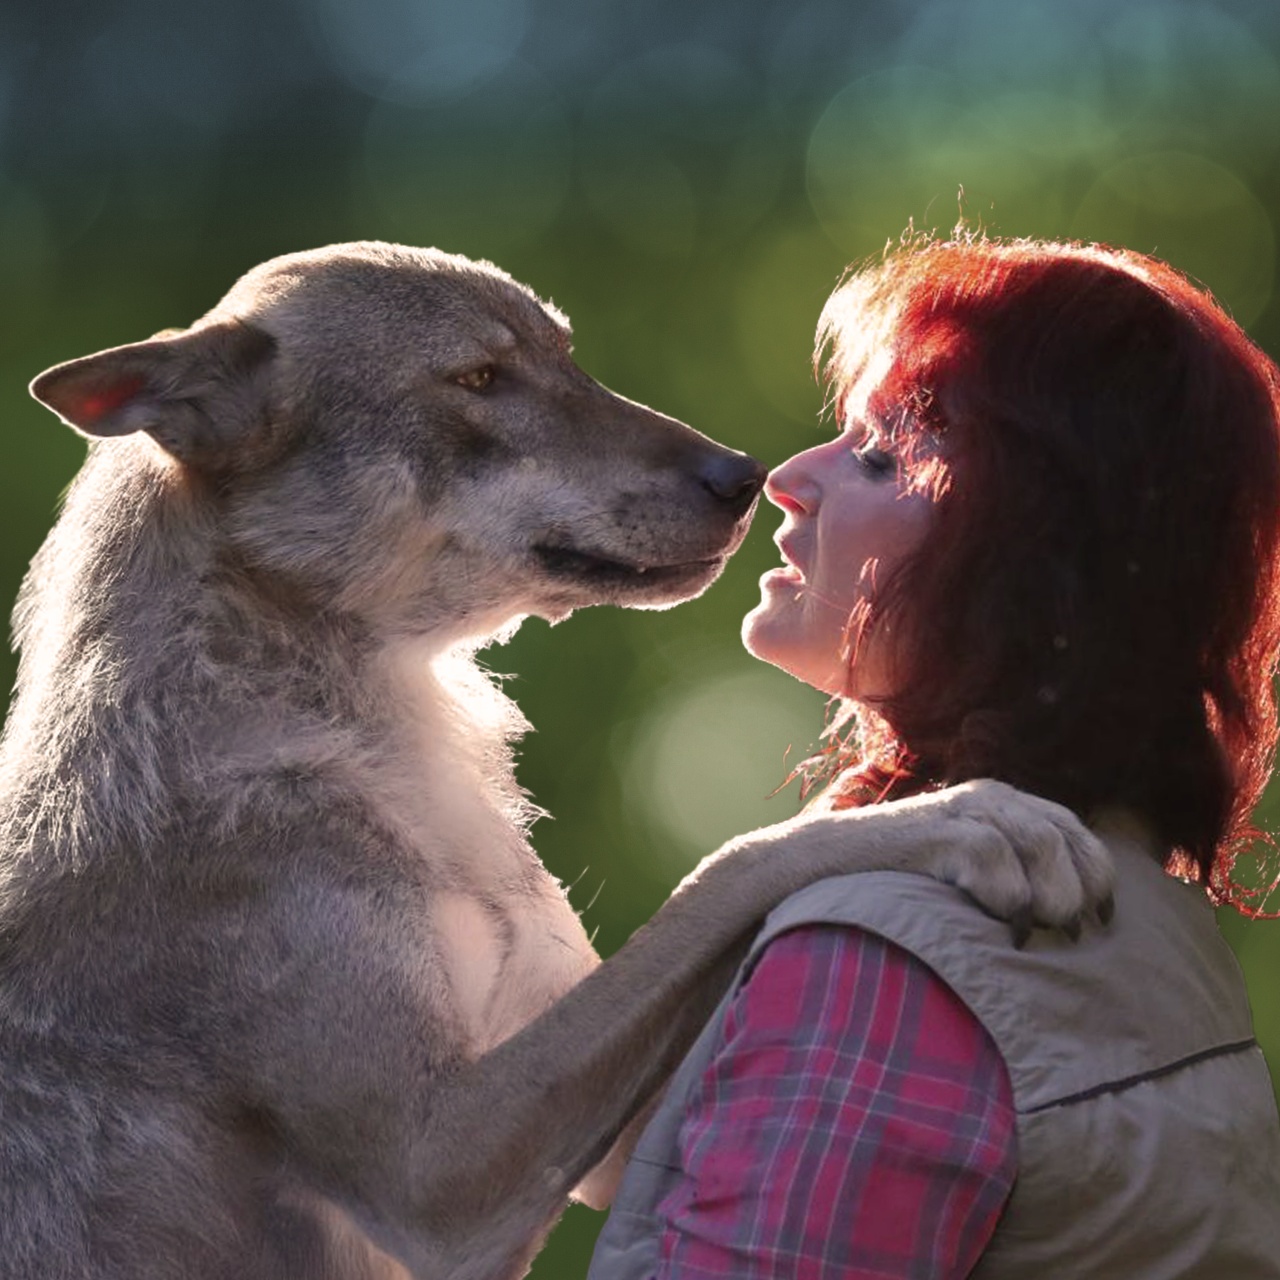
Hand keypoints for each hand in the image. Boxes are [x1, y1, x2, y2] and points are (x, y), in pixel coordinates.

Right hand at [707, 779, 1114, 945]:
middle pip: (1069, 839)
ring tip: (1024, 929)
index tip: (1098, 925)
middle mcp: (990, 798)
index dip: (1100, 879)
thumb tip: (1068, 923)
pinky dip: (1002, 895)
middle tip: (1057, 933)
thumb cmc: (892, 886)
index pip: (1080, 834)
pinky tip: (989, 918)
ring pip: (1041, 844)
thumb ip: (1009, 880)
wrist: (815, 871)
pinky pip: (991, 855)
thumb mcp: (961, 878)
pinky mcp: (933, 828)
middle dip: (1075, 892)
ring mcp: (959, 809)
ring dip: (1046, 897)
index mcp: (1005, 805)